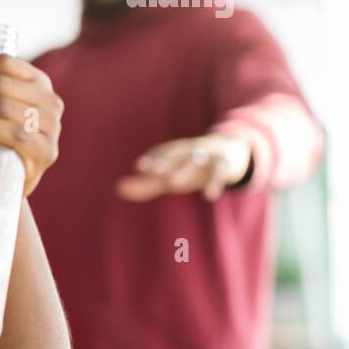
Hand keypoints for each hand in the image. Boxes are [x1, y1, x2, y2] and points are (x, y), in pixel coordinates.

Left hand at [116, 134, 252, 202]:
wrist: (229, 151)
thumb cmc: (191, 167)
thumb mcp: (170, 175)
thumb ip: (146, 183)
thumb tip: (118, 188)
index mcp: (174, 153)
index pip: (161, 155)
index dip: (152, 160)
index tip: (139, 166)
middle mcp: (189, 152)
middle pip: (177, 156)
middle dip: (166, 162)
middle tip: (155, 171)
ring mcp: (207, 157)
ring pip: (196, 161)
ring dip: (185, 169)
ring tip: (172, 183)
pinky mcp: (224, 165)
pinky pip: (219, 173)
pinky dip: (214, 183)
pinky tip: (209, 196)